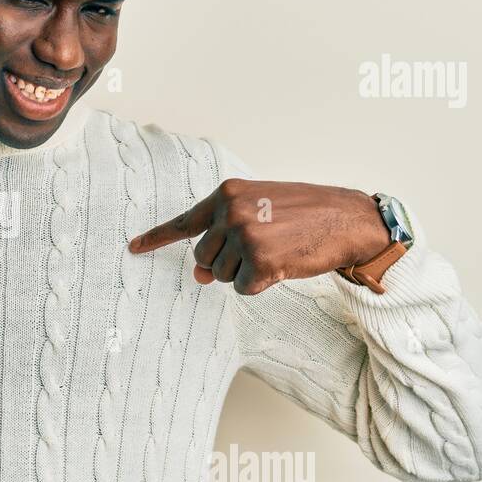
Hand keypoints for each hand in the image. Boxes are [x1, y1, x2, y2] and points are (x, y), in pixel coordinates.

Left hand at [127, 178, 390, 294]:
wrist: (348, 220)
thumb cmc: (304, 213)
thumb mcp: (260, 209)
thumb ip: (223, 234)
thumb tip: (199, 275)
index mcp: (228, 193)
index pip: (185, 221)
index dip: (157, 238)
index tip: (134, 248)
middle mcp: (231, 212)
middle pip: (203, 257)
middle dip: (225, 262)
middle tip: (260, 249)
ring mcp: (245, 237)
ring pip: (222, 275)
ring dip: (245, 273)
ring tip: (276, 252)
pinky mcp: (261, 262)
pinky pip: (242, 288)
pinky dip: (260, 285)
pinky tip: (282, 265)